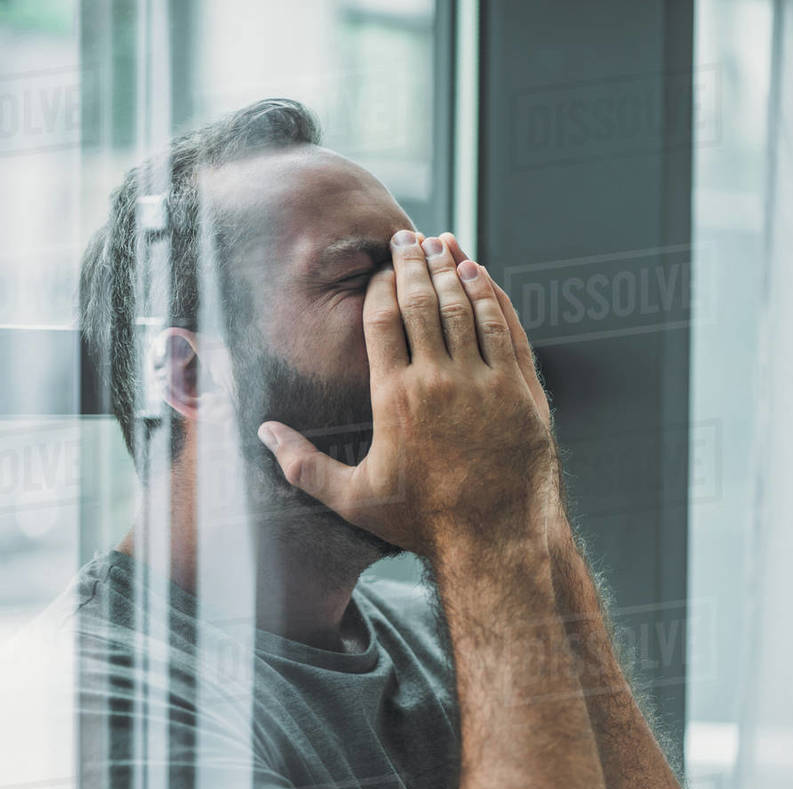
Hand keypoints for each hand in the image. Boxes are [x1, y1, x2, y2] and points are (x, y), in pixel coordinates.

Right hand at [258, 230, 555, 557]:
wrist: (496, 540)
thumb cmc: (423, 523)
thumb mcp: (354, 500)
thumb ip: (304, 465)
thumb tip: (263, 434)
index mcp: (395, 398)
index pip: (383, 319)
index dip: (381, 285)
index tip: (380, 267)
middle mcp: (441, 380)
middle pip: (424, 301)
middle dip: (413, 262)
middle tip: (407, 237)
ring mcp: (487, 382)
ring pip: (467, 306)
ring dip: (453, 268)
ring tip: (442, 243)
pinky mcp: (523, 390)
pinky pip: (506, 328)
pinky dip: (493, 296)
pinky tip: (482, 277)